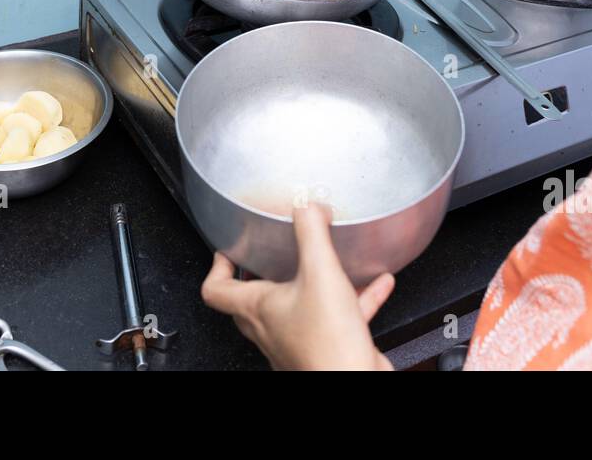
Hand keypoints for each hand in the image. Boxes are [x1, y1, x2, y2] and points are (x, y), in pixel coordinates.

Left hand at [200, 204, 395, 370]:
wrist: (355, 385)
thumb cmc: (329, 346)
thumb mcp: (320, 272)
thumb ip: (311, 232)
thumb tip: (307, 206)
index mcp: (258, 309)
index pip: (215, 289)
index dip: (218, 266)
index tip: (229, 249)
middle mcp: (272, 328)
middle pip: (251, 300)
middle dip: (260, 274)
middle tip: (268, 255)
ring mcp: (298, 341)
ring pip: (297, 307)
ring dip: (311, 284)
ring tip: (326, 264)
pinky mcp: (328, 347)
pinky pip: (338, 316)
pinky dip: (354, 298)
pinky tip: (376, 284)